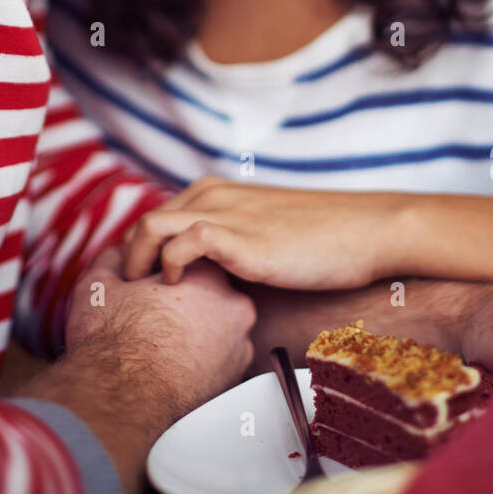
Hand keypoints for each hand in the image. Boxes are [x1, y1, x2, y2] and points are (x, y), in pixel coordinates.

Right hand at [65, 246, 255, 418]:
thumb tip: (117, 256)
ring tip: (161, 346)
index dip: (164, 278)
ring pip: (216, 332)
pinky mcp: (234, 381)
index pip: (192, 264)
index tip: (146, 292)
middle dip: (184, 307)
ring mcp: (239, 346)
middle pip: (208, 298)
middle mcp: (235, 307)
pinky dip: (200, 364)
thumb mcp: (101, 283)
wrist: (120, 395)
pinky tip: (173, 367)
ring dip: (195, 336)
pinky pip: (218, 363)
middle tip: (153, 319)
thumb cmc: (114, 337)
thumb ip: (114, 258)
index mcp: (209, 274)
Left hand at [122, 178, 390, 287]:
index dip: (139, 252)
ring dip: (137, 264)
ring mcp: (223, 212)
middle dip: (128, 261)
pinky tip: (175, 291)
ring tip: (141, 299)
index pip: (155, 217)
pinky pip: (178, 244)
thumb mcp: (264, 233)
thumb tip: (207, 278)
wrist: (363, 231)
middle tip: (129, 302)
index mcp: (216, 191)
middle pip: (144, 223)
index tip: (136, 288)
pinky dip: (166, 268)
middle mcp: (213, 194)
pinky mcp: (236, 236)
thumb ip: (232, 243)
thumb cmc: (322, 239)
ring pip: (150, 227)